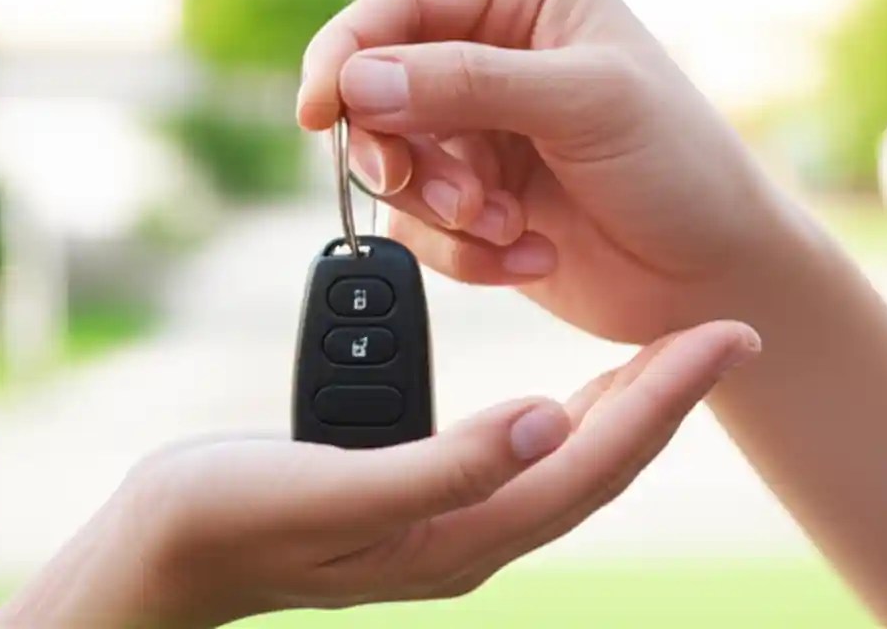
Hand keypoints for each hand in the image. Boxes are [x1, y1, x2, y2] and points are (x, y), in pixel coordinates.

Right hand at [0, 321, 757, 627]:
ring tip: (671, 349)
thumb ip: (439, 465)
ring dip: (626, 404)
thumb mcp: (327, 486)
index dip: (662, 400)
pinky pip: (522, 452)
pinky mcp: (422, 496)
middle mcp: (470, 534)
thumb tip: (546, 420)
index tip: (720, 336)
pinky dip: (567, 412)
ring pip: (567, 459)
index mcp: (460, 535)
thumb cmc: (225, 516)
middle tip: (725, 332)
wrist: (161, 554)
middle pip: (597, 463)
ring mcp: (448, 520)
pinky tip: (574, 388)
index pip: (590, 463)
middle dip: (666, 398)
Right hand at [298, 0, 817, 342]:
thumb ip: (467, 83)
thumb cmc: (678, 166)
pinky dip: (462, 251)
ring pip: (390, 164)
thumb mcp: (584, 104)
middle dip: (402, 153)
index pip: (397, 4)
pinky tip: (526, 253)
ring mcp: (474, 129)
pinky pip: (418, 224)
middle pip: (374, 88)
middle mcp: (487, 51)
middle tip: (454, 196)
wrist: (712, 274)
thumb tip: (359, 82)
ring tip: (506, 226)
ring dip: (441, 209)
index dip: (346, 53)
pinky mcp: (469, 197)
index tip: (320, 111)